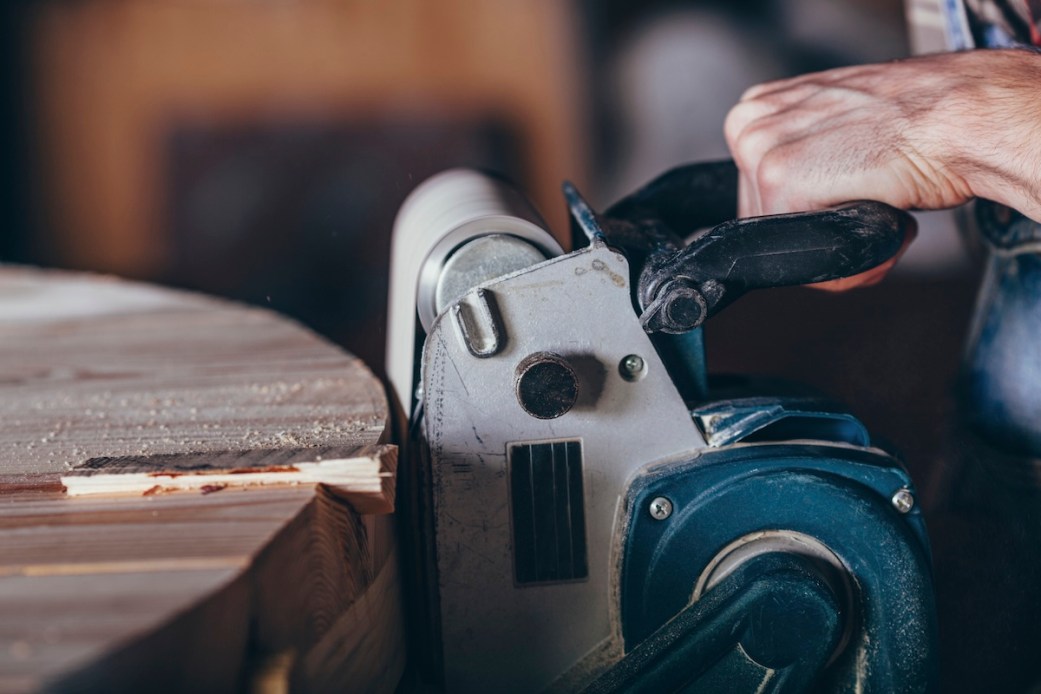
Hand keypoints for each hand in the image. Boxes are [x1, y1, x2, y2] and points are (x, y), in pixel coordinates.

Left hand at [725, 49, 1040, 288]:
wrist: (960, 117)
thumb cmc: (913, 126)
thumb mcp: (835, 132)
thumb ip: (801, 161)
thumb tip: (789, 212)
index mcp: (756, 112)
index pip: (756, 198)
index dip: (807, 216)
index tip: (845, 202)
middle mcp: (747, 125)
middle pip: (763, 223)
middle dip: (819, 233)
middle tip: (868, 207)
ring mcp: (759, 150)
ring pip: (780, 244)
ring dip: (837, 248)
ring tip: (877, 208)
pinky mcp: (780, 178)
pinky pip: (802, 255)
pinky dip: (850, 260)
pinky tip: (882, 219)